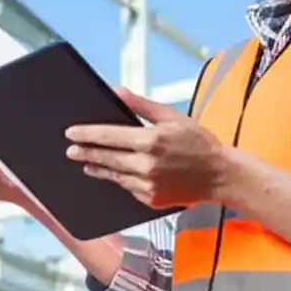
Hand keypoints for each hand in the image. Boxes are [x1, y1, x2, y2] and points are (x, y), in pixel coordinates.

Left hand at [64, 87, 232, 208]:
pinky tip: (111, 174)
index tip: (70, 133)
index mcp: (150, 140)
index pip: (108, 136)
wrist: (220, 174)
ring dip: (97, 168)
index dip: (86, 134)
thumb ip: (140, 104)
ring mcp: (148, 185)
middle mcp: (146, 165)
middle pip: (105, 158)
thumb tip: (115, 91)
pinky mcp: (151, 199)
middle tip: (70, 150)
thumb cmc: (198, 141)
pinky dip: (118, 180)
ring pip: (113, 176)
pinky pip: (127, 188)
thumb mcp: (171, 116)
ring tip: (86, 162)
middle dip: (85, 152)